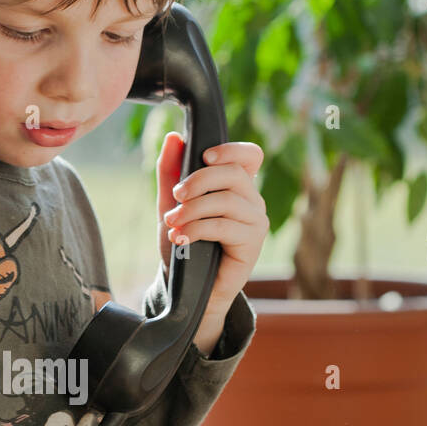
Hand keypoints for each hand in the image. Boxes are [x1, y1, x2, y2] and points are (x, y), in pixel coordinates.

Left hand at [156, 133, 267, 314]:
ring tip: (173, 224)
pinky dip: (197, 229)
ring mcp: (255, 221)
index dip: (231, 150)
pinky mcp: (252, 243)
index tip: (204, 156)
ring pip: (227, 201)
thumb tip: (173, 137)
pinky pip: (225, 226)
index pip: (251, 155)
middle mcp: (252, 200)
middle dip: (199, 181)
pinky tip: (181, 238)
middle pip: (234, 174)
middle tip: (176, 196)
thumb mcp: (171, 205)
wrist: (187, 288)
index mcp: (237, 186)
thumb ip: (171, 172)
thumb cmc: (185, 244)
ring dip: (194, 210)